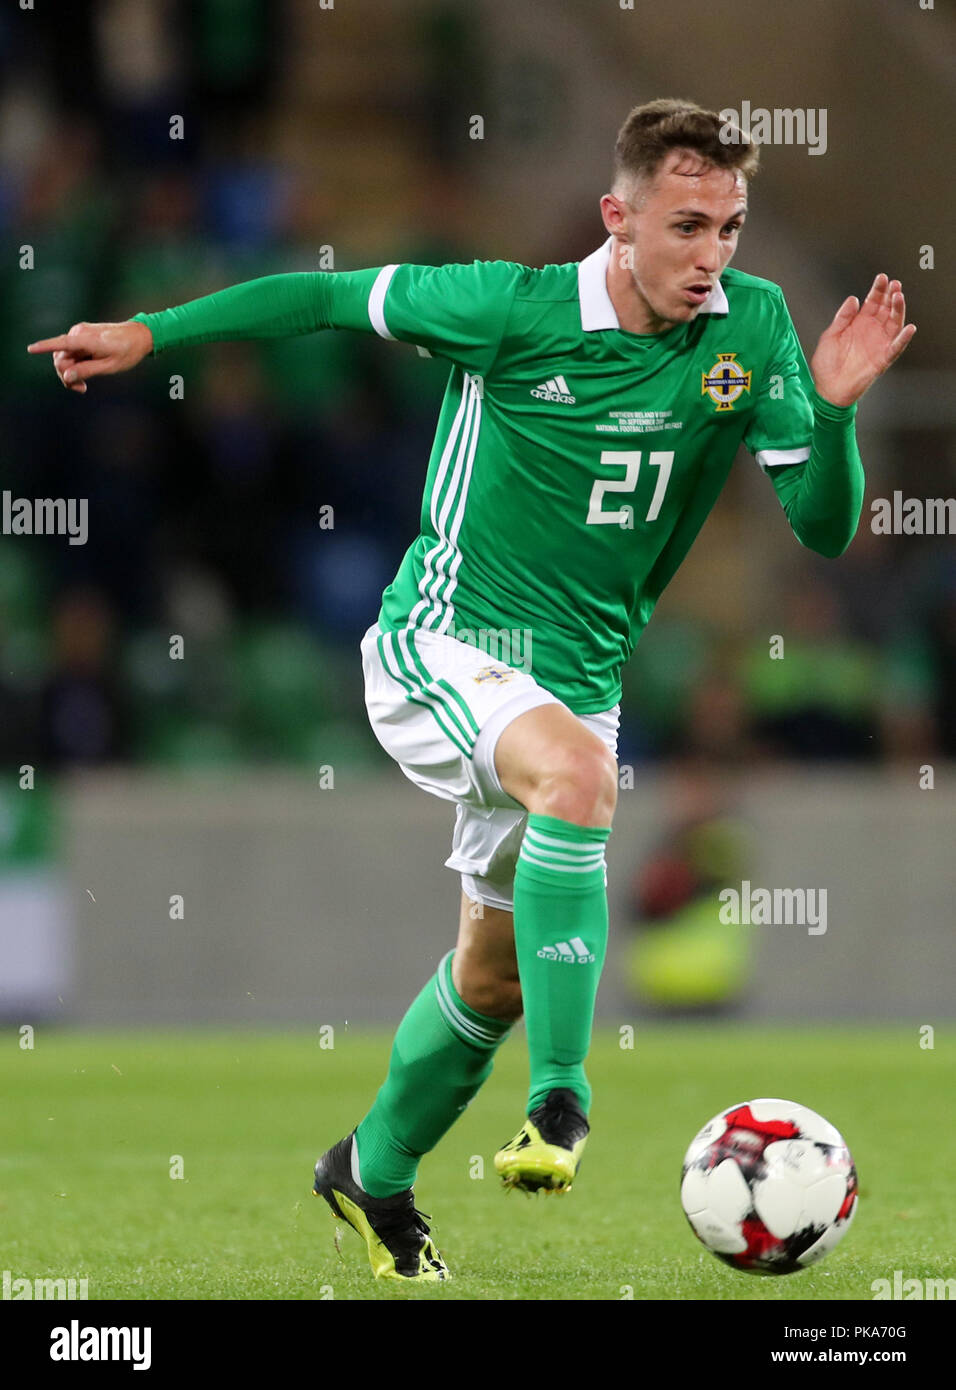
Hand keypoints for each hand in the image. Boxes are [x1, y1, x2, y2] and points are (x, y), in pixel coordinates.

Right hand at [26, 320, 153, 393]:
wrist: (139, 336)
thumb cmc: (127, 352)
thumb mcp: (110, 367)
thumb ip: (87, 371)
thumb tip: (67, 376)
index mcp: (87, 340)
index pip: (61, 344)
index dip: (45, 347)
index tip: (30, 349)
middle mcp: (79, 333)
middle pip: (60, 358)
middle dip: (66, 375)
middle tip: (82, 389)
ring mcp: (79, 333)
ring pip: (63, 356)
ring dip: (70, 372)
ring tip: (85, 384)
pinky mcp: (81, 335)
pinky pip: (70, 352)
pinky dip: (74, 364)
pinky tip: (85, 373)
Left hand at [810, 274, 915, 407]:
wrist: (828, 389)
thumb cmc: (827, 365)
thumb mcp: (830, 336)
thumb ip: (842, 317)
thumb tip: (853, 299)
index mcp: (859, 323)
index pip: (872, 302)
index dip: (878, 290)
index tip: (881, 278)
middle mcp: (871, 331)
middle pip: (886, 309)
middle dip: (890, 295)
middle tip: (894, 284)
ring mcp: (879, 344)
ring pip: (894, 323)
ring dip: (898, 310)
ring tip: (899, 297)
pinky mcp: (882, 359)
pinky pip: (896, 347)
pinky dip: (903, 338)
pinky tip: (908, 328)